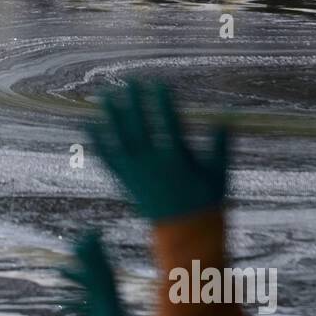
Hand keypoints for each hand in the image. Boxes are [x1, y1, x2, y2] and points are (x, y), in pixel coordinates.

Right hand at [62, 232, 135, 315]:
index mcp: (109, 311)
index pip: (99, 279)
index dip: (93, 258)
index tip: (87, 240)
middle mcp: (110, 309)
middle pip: (97, 279)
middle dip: (87, 261)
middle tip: (76, 243)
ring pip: (92, 293)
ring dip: (78, 280)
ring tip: (60, 272)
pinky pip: (90, 307)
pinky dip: (78, 299)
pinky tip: (66, 302)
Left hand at [86, 80, 227, 222]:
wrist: (185, 234)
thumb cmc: (205, 201)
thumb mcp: (218, 172)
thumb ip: (221, 144)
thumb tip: (226, 117)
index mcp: (177, 159)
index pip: (168, 123)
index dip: (162, 101)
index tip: (157, 82)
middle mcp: (153, 164)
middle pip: (141, 126)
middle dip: (135, 102)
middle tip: (128, 81)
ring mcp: (136, 172)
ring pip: (120, 139)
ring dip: (112, 116)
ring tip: (104, 95)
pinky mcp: (125, 181)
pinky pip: (108, 158)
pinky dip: (98, 141)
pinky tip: (89, 124)